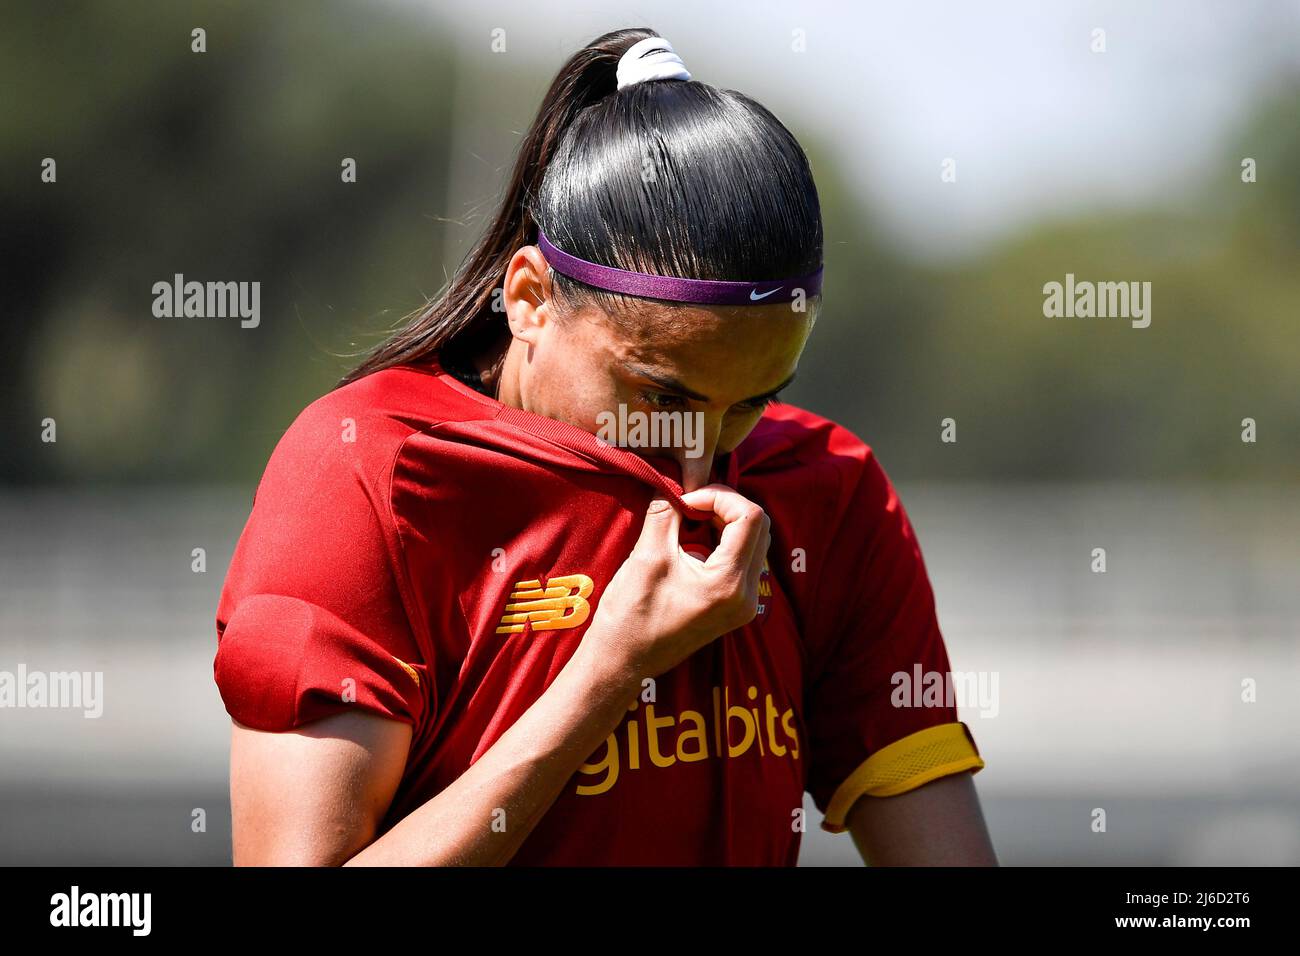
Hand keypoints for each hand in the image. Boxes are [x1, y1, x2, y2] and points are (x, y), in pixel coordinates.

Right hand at [585, 486, 771, 681]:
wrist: (622, 662)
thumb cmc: (630, 616)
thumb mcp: (647, 556)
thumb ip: (666, 513)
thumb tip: (672, 484)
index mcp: (729, 583)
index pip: (749, 517)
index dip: (719, 496)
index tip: (686, 500)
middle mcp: (747, 595)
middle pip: (758, 527)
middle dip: (725, 505)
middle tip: (689, 505)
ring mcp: (744, 604)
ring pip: (753, 542)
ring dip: (725, 521)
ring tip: (689, 520)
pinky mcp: (734, 607)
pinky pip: (743, 560)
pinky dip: (723, 540)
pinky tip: (693, 540)